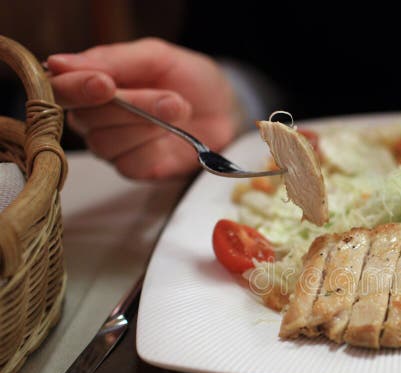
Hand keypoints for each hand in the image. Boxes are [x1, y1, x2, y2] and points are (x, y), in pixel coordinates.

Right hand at [48, 38, 242, 179]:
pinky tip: (173, 135)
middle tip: (168, 98)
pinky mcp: (134, 169)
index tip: (104, 85)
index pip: (60, 89)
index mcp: (89, 84)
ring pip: (106, 144)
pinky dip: (155, 148)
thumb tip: (59, 63)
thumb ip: (113, 60)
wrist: (224, 108)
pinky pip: (130, 165)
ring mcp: (112, 147)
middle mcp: (93, 118)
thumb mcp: (156, 57)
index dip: (77, 89)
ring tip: (178, 110)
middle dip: (131, 107)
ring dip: (147, 126)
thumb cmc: (188, 78)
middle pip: (86, 119)